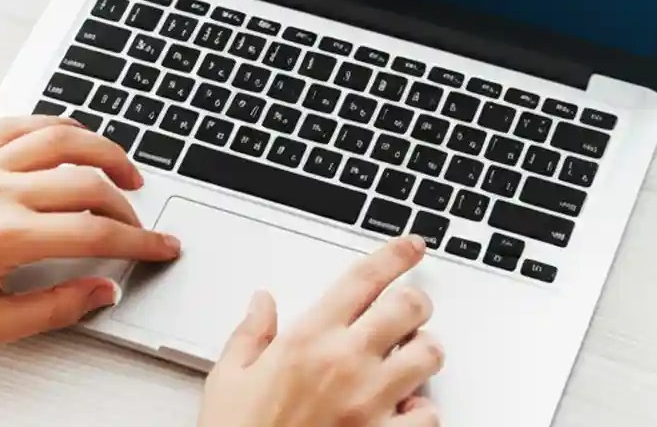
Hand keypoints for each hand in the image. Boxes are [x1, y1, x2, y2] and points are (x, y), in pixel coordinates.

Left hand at [0, 115, 180, 343]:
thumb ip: (56, 308)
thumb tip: (104, 290)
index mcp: (3, 236)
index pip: (93, 231)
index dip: (139, 240)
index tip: (162, 246)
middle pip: (87, 181)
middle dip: (126, 203)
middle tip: (140, 222)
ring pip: (60, 138)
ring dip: (103, 150)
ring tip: (123, 171)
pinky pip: (20, 124)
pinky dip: (55, 126)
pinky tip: (74, 141)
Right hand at [199, 236, 442, 426]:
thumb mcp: (228, 379)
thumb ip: (250, 334)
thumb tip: (262, 302)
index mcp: (307, 339)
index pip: (364, 278)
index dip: (395, 255)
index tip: (412, 246)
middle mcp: (345, 362)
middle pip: (408, 306)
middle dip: (415, 301)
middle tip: (409, 309)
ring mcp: (370, 401)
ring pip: (429, 354)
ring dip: (424, 351)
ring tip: (409, 358)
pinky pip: (429, 414)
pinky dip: (424, 410)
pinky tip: (405, 409)